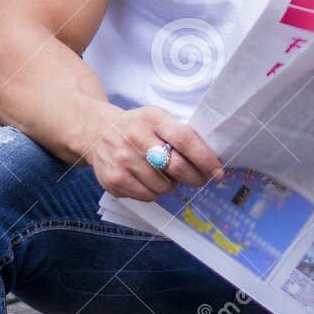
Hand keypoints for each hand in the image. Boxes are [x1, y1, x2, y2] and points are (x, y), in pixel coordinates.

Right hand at [86, 104, 224, 201]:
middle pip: (175, 166)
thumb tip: (208, 161)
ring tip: (165, 174)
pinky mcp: (113, 180)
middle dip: (194, 177)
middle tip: (201, 180)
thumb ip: (178, 134)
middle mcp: (136, 139)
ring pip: (162, 186)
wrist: (95, 131)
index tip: (217, 171)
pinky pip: (147, 196)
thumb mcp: (156, 118)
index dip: (204, 158)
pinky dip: (155, 192)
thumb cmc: (136, 126)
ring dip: (171, 185)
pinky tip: (149, 180)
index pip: (184, 139)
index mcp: (152, 119)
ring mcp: (123, 161)